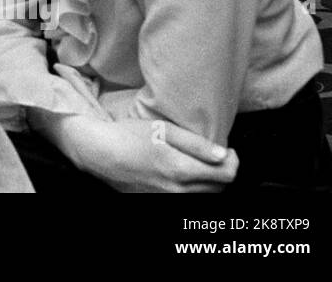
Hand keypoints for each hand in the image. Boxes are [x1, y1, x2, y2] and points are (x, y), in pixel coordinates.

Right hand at [36, 112, 238, 191]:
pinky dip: (192, 189)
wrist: (98, 152)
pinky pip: (186, 199)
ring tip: (200, 165)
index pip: (226, 175)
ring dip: (210, 183)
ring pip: (204, 197)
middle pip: (219, 189)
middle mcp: (176, 190)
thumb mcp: (162, 129)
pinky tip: (182, 175)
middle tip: (216, 156)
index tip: (228, 151)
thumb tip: (223, 154)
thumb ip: (195, 144)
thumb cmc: (128, 135)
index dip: (234, 162)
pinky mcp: (157, 202)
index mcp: (180, 169)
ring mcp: (166, 199)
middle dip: (223, 172)